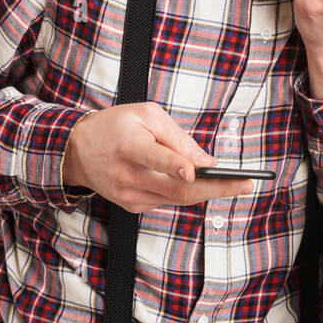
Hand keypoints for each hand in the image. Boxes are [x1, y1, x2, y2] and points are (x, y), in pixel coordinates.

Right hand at [63, 103, 255, 211]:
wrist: (78, 150)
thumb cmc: (116, 126)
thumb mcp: (146, 116)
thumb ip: (177, 138)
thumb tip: (207, 162)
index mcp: (128, 145)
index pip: (154, 157)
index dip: (174, 165)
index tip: (194, 170)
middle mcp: (127, 174)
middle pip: (176, 187)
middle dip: (215, 187)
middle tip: (245, 184)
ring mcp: (128, 194)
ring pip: (177, 198)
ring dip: (209, 192)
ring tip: (238, 184)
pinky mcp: (131, 205)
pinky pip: (168, 201)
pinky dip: (188, 193)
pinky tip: (206, 185)